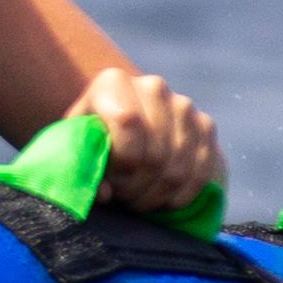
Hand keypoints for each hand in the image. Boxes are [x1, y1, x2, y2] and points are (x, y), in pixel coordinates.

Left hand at [81, 64, 226, 212]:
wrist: (126, 127)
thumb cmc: (94, 139)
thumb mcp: (77, 147)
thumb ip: (82, 167)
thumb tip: (104, 194)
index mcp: (113, 83)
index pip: (127, 122)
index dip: (121, 163)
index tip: (111, 183)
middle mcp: (153, 87)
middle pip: (154, 153)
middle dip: (137, 187)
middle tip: (124, 197)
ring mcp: (183, 105)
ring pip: (178, 168)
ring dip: (158, 195)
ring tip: (139, 198)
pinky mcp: (205, 125)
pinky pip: (201, 171)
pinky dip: (182, 195)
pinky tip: (165, 200)